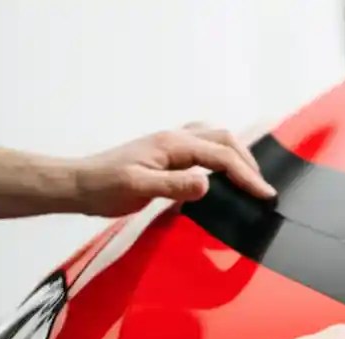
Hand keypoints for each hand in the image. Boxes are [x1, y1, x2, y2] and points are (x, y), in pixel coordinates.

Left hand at [71, 122, 276, 216]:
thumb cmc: (104, 188)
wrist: (78, 184)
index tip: (266, 195)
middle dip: (248, 161)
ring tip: (248, 178)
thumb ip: (173, 186)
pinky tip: (221, 170)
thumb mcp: (137, 188)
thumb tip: (208, 185)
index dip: (247, 176)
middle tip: (261, 188)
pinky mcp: (165, 153)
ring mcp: (170, 143)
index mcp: (173, 145)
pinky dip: (220, 153)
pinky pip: (203, 144)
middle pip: (224, 139)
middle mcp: (175, 138)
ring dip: (236, 154)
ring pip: (215, 138)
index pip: (221, 157)